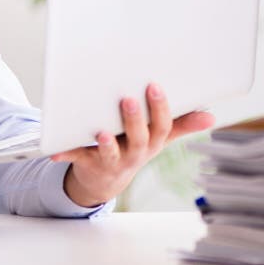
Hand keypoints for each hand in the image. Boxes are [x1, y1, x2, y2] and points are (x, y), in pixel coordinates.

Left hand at [51, 83, 214, 207]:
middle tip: (127, 99)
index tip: (153, 86)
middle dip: (134, 120)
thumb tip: (210, 116)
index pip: (161, 127)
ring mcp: (110, 160)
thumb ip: (180, 125)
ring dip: (107, 144)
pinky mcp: (86, 163)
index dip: (159, 108)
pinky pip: (76, 158)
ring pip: (110, 153)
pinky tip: (55, 150)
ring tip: (101, 132)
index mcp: (150, 143)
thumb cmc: (132, 147)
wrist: (104, 179)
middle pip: (137, 139)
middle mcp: (133, 154)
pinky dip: (65, 153)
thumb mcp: (157, 138)